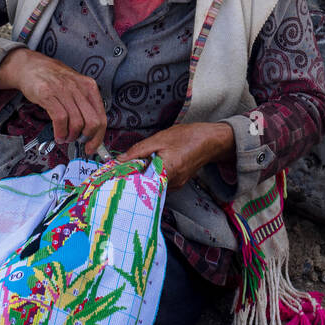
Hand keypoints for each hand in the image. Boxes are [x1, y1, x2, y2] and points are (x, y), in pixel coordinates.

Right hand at [0, 47, 107, 155]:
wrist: (31, 66)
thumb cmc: (54, 79)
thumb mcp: (75, 87)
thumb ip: (84, 105)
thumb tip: (92, 130)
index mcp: (89, 87)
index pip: (102, 117)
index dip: (98, 137)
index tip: (92, 147)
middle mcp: (79, 88)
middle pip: (92, 122)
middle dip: (86, 138)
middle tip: (78, 141)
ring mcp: (63, 90)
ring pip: (77, 123)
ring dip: (71, 137)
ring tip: (65, 137)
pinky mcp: (48, 94)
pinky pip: (60, 119)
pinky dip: (60, 132)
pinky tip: (58, 135)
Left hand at [117, 122, 234, 189]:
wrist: (211, 141)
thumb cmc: (187, 137)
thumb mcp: (160, 139)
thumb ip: (138, 151)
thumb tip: (119, 160)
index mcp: (166, 172)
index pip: (139, 183)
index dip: (125, 179)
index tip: (113, 176)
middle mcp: (171, 184)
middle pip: (144, 187)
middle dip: (132, 179)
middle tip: (121, 170)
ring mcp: (176, 186)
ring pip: (152, 186)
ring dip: (142, 177)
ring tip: (135, 166)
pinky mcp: (178, 184)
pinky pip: (160, 183)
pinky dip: (152, 176)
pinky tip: (150, 166)